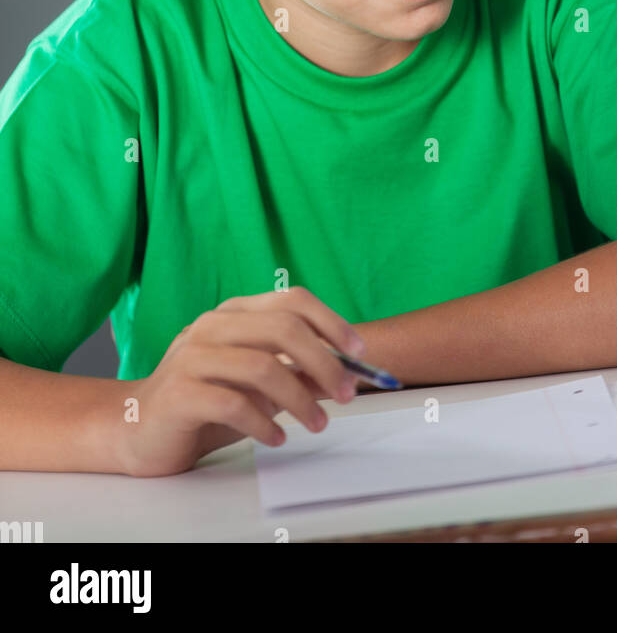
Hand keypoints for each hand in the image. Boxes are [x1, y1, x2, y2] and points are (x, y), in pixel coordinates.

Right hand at [116, 288, 365, 476]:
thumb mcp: (255, 383)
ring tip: (317, 424)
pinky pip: (233, 404)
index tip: (358, 352)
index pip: (291, 300)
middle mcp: (213, 326)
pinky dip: (265, 423)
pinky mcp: (178, 392)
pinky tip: (277, 438)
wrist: (137, 429)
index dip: (331, 323)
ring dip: (300, 399)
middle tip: (346, 394)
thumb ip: (292, 371)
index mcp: (234, 313)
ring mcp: (192, 356)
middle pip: (283, 329)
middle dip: (324, 363)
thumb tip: (343, 373)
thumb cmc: (204, 403)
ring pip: (262, 366)